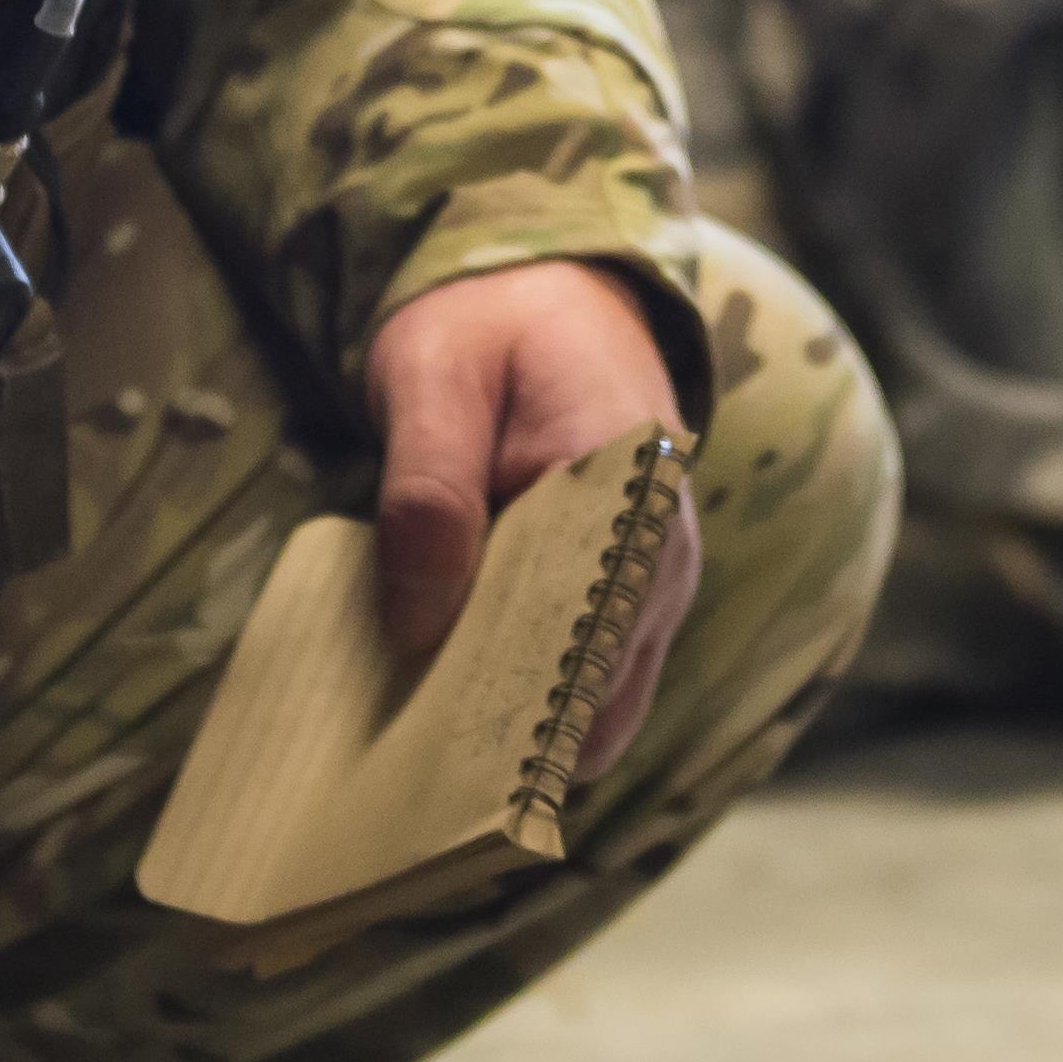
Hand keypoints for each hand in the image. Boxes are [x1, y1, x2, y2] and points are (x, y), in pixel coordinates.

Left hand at [364, 256, 700, 786]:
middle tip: (400, 771)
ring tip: (415, 752)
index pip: (580, 638)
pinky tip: (449, 709)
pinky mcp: (633, 598)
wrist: (550, 289)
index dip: (506, 707)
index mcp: (629, 488)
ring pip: (596, 706)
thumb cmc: (486, 326)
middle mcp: (663, 553)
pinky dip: (527, 702)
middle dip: (502, 737)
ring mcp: (656, 583)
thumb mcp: (431, 381)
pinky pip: (590, 682)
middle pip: (592, 694)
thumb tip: (417, 626)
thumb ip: (428, 492)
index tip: (424, 750)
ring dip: (515, 728)